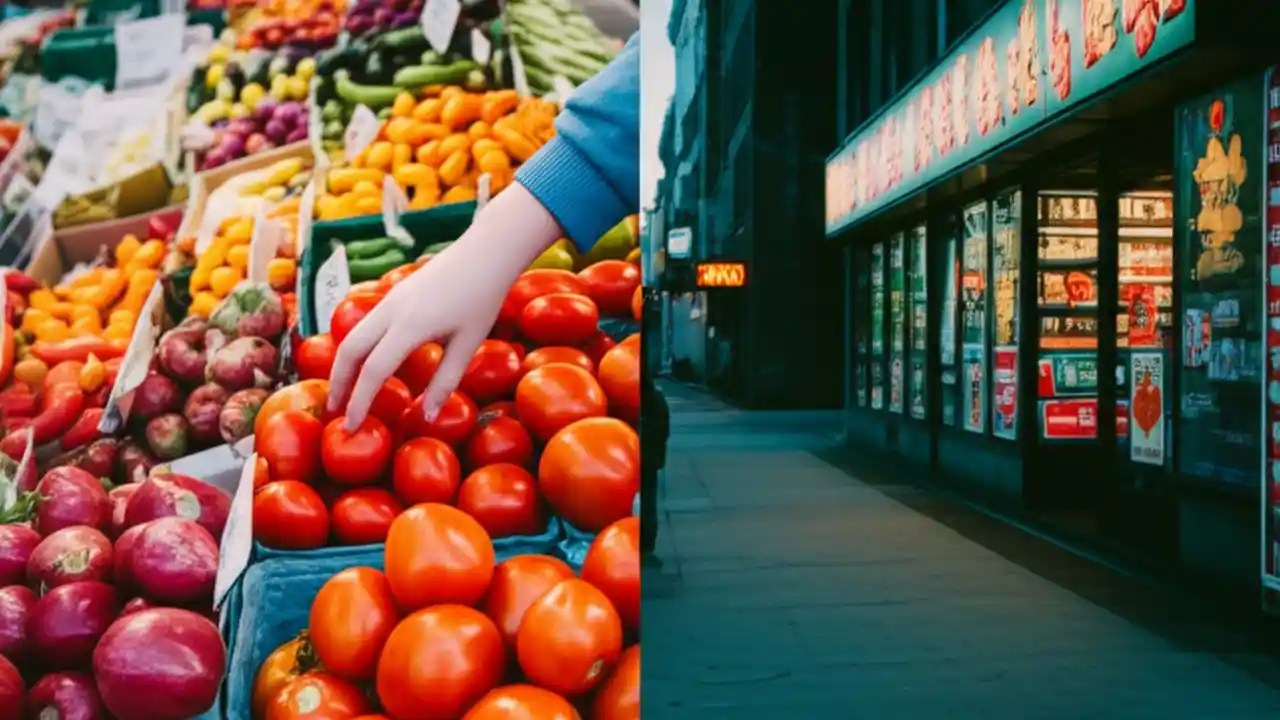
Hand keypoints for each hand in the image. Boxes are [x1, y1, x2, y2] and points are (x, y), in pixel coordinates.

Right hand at [327, 182, 561, 429]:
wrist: (485, 252)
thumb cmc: (483, 298)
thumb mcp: (468, 343)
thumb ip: (446, 381)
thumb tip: (428, 417)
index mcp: (411, 326)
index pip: (373, 370)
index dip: (359, 401)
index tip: (351, 426)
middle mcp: (391, 311)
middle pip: (349, 351)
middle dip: (339, 384)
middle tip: (337, 413)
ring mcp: (389, 300)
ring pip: (352, 335)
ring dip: (343, 366)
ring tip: (345, 394)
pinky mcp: (393, 295)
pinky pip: (365, 325)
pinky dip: (355, 348)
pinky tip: (362, 365)